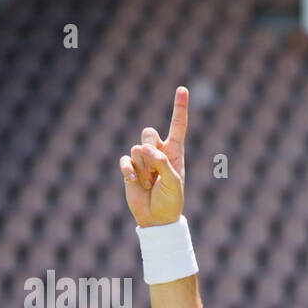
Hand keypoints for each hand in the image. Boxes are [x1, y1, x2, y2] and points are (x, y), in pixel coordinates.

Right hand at [120, 86, 188, 226]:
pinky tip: (135, 182)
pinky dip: (129, 171)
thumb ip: (162, 163)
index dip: (179, 107)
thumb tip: (144, 149)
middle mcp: (159, 152)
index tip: (182, 89)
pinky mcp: (130, 168)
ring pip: (136, 148)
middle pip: (149, 132)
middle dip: (150, 148)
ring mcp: (143, 160)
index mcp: (175, 152)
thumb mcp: (173, 183)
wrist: (156, 219)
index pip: (178, 126)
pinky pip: (125, 160)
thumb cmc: (171, 201)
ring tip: (150, 183)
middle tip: (155, 170)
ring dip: (143, 168)